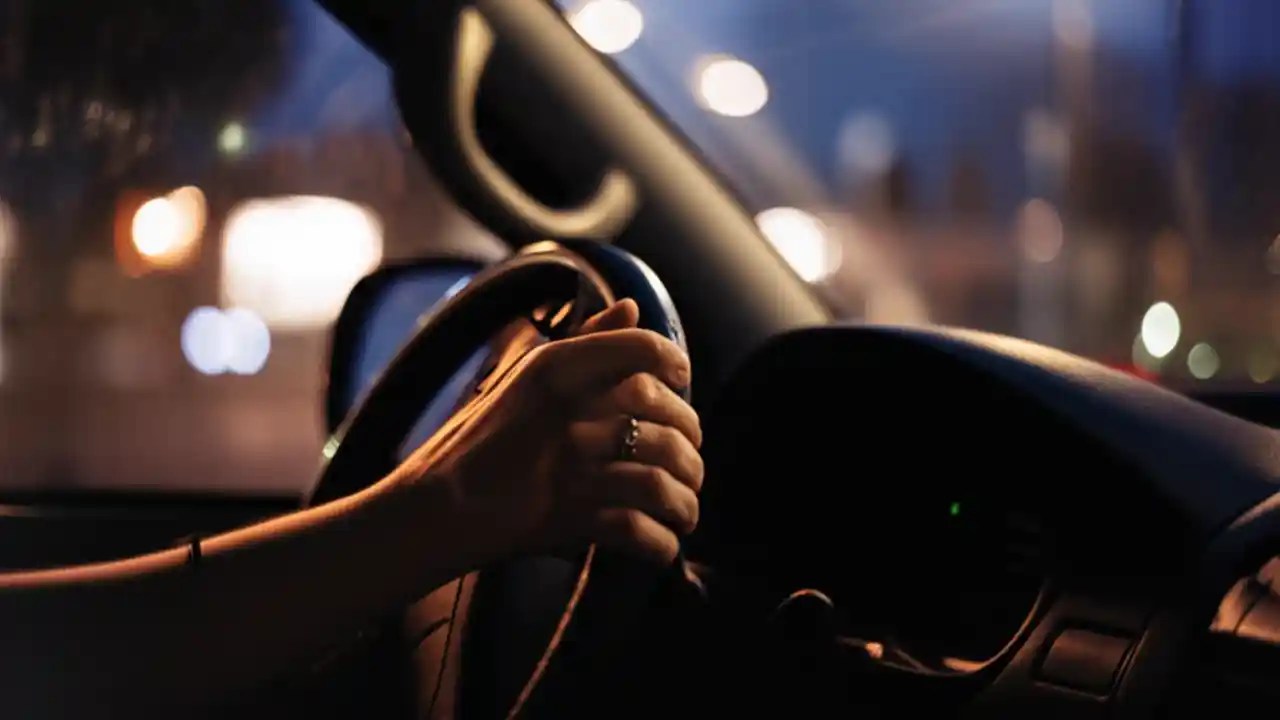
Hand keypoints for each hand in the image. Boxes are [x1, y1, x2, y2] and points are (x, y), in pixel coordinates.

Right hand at [395, 299, 702, 566]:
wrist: (428, 511)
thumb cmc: (474, 444)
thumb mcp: (522, 378)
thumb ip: (584, 342)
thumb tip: (631, 306)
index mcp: (555, 368)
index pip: (645, 349)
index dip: (676, 366)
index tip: (683, 385)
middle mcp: (568, 411)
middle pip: (669, 422)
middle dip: (691, 450)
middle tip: (689, 465)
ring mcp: (569, 465)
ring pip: (664, 480)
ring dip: (685, 502)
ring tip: (683, 511)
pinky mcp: (567, 518)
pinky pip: (640, 531)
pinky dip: (661, 544)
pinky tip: (661, 545)